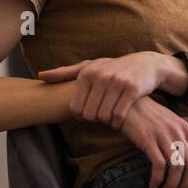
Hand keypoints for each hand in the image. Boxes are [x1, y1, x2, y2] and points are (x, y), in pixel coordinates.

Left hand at [37, 53, 164, 128]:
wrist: (147, 64)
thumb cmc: (114, 68)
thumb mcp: (91, 67)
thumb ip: (65, 73)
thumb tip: (40, 75)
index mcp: (87, 72)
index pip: (75, 107)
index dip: (80, 116)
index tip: (89, 115)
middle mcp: (100, 76)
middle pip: (89, 114)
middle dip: (94, 120)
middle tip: (101, 117)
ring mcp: (117, 82)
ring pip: (103, 116)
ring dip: (107, 122)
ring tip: (110, 119)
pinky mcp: (132, 90)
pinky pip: (119, 115)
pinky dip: (118, 123)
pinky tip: (119, 121)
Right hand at [120, 96, 187, 187]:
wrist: (127, 102)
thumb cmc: (147, 116)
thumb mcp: (169, 124)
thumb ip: (179, 139)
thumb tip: (187, 163)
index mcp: (186, 129)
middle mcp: (178, 132)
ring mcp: (164, 136)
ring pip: (177, 168)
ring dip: (172, 185)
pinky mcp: (148, 140)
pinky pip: (159, 165)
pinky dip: (157, 179)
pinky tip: (152, 185)